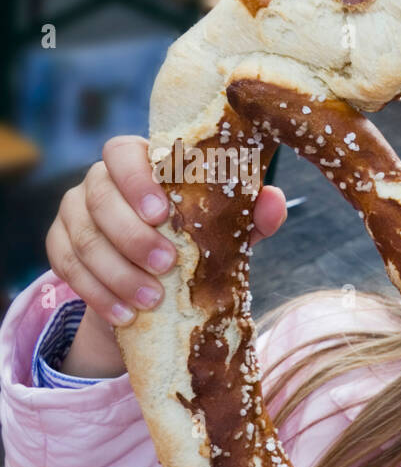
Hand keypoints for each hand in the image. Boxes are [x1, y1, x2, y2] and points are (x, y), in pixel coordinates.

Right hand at [46, 135, 286, 330]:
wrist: (157, 285)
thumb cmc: (195, 240)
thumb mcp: (226, 229)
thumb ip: (249, 215)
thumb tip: (275, 201)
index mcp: (138, 163)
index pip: (122, 152)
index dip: (137, 179)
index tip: (162, 213)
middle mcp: (98, 181)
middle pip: (99, 198)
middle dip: (132, 235)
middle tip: (166, 266)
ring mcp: (73, 212)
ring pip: (83, 238)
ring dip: (117, 272)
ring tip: (151, 299)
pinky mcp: (59, 246)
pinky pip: (66, 268)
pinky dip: (97, 294)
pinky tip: (124, 314)